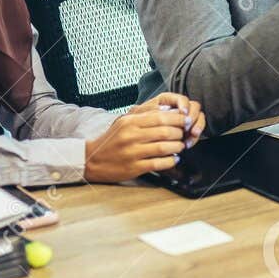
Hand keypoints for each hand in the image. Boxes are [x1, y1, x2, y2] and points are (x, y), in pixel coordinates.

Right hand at [83, 92, 203, 182]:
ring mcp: (132, 152)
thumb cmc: (112, 140)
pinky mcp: (134, 167)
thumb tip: (168, 110)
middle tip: (184, 134)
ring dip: (177, 147)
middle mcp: (131, 136)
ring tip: (181, 146)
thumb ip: (144, 117)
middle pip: (165, 132)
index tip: (185, 120)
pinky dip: (170, 161)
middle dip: (180, 133)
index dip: (177, 119)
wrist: (92, 159)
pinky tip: (174, 159)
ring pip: (164, 148)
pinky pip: (158, 164)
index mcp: (130, 122)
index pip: (160, 117)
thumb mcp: (124, 123)